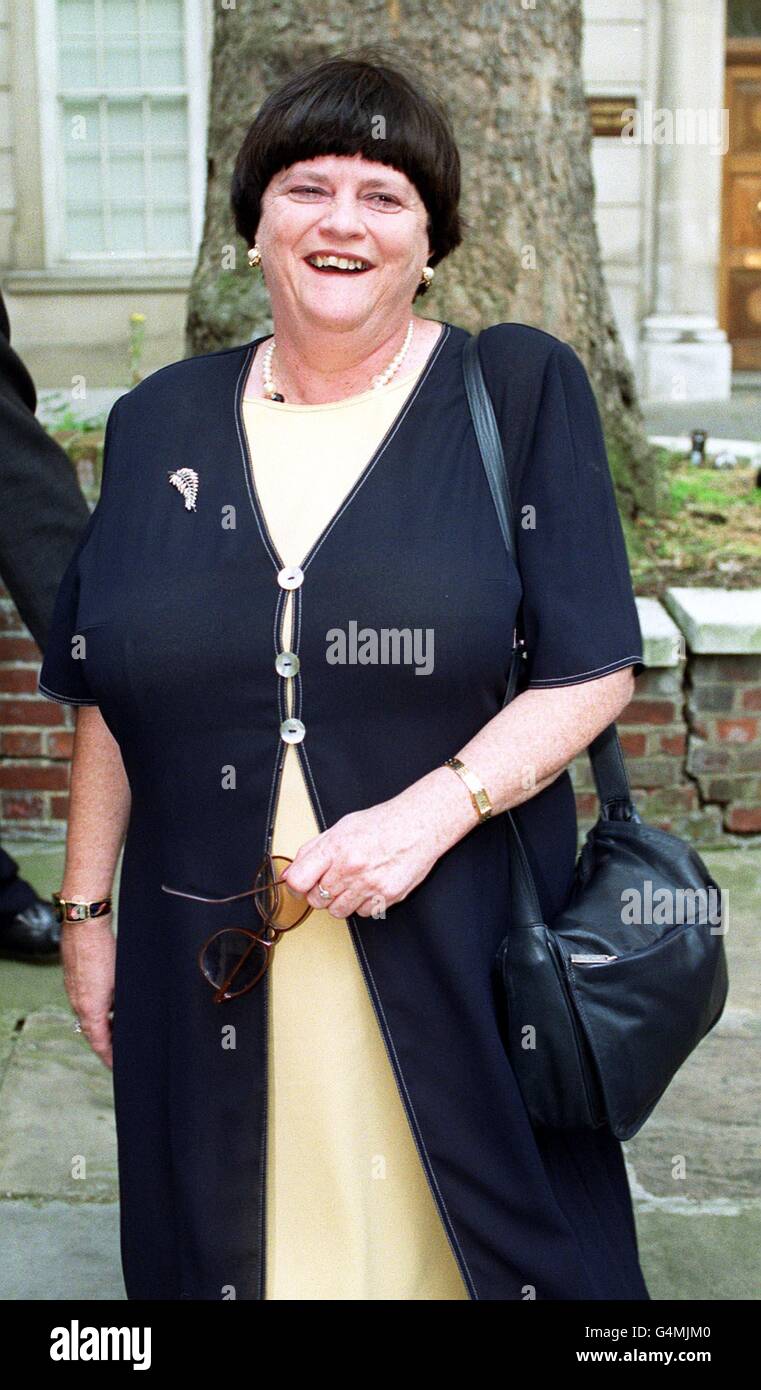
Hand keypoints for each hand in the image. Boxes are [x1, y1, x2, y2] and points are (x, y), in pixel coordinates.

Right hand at [61, 916, 115, 1069]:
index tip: (116, 1065)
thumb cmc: (104, 950)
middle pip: (92, 1031)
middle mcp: (78, 1002)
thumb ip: (123, 1002)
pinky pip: (86, 1001)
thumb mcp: (121, 980)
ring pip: (89, 1015)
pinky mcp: (74, 978)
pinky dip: (98, 1008)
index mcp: (90, 1008)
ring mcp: (74, 990)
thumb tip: (130, 1015)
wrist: (84, 924)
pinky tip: (112, 1003)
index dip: (109, 1056)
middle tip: (121, 1050)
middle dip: (107, 1042)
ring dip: (103, 1024)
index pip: (99, 1042)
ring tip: (120, 1028)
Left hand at [279, 792, 446, 921]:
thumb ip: (312, 852)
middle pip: (317, 900)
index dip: (297, 886)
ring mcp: (370, 885)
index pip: (299, 881)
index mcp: (336, 848)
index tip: (302, 885)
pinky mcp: (387, 897)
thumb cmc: (382, 824)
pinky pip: (363, 913)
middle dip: (321, 892)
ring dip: (342, 900)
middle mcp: (351, 868)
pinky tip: (371, 885)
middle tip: (334, 879)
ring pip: (338, 911)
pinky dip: (364, 903)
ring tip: (354, 882)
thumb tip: (289, 874)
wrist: (419, 825)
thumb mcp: (340, 828)